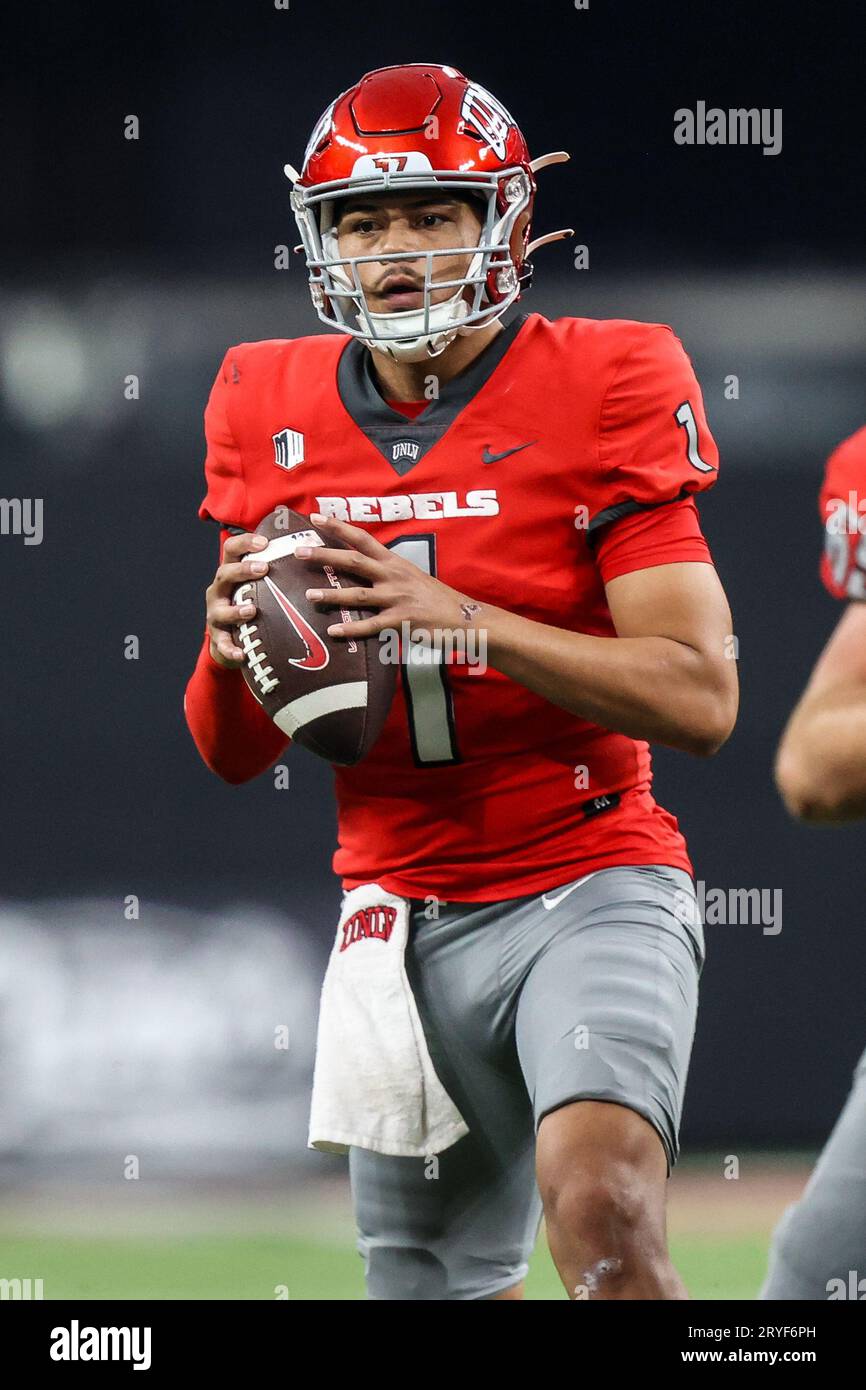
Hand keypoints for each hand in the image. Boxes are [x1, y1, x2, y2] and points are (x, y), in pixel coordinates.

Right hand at [205, 532, 269, 666]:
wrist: (231, 640)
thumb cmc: (254, 605)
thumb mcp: (261, 586)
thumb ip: (279, 571)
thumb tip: (313, 549)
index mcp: (231, 573)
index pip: (232, 550)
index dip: (245, 543)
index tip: (264, 542)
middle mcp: (219, 591)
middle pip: (224, 574)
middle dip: (243, 570)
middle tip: (264, 568)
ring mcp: (216, 614)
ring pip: (221, 610)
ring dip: (236, 610)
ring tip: (252, 610)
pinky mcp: (218, 639)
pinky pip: (223, 644)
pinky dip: (231, 649)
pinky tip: (242, 655)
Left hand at [297, 514, 482, 639]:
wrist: (465, 618)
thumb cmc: (436, 599)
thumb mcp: (412, 578)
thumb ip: (388, 574)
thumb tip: (363, 572)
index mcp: (394, 563)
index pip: (363, 539)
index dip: (339, 527)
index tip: (316, 517)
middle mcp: (393, 576)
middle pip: (353, 561)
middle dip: (324, 555)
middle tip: (298, 551)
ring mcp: (397, 598)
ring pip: (358, 595)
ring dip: (331, 595)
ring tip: (308, 596)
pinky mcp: (401, 621)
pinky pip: (372, 625)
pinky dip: (352, 629)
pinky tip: (334, 632)